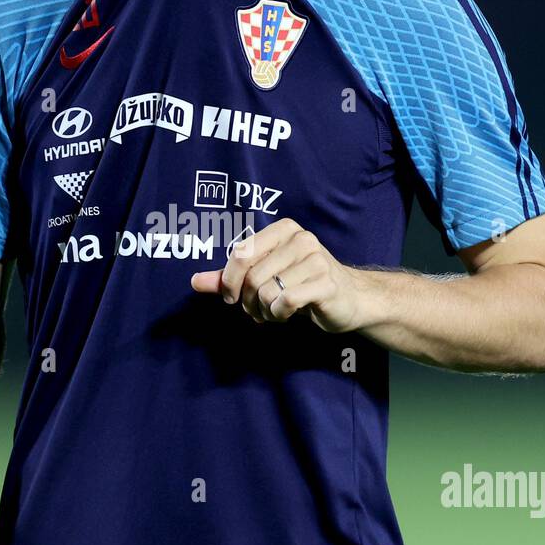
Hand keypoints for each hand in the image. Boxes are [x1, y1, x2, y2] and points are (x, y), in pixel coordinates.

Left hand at [190, 218, 361, 331]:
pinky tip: (288, 314)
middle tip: (257, 310)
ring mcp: (316, 259)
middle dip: (248, 301)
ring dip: (265, 310)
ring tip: (275, 311)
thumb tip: (195, 281)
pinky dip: (279, 315)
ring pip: (267, 291)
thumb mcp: (264, 276)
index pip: (240, 253)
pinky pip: (285, 301)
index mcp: (283, 230)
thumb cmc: (301, 285)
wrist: (349, 299)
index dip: (228, 280)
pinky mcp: (326, 283)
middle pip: (252, 276)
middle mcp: (301, 239)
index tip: (231, 297)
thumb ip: (230, 277)